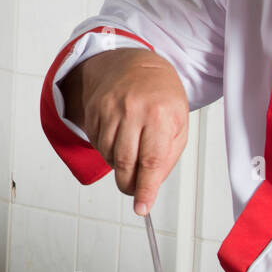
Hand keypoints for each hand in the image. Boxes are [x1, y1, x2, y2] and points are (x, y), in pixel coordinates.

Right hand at [59, 46, 187, 214]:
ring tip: (130, 153)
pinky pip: (97, 143)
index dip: (146, 189)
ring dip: (119, 165)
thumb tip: (150, 186)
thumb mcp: (178, 123)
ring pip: (108, 155)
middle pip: (126, 162)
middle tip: (134, 190)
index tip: (142, 207)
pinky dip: (107, 150)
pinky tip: (118, 139)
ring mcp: (109, 109)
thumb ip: (167, 156)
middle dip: (129, 184)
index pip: (151, 161)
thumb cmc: (161, 96)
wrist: (134, 65)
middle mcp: (132, 111)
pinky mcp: (94, 110)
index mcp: (160, 115)